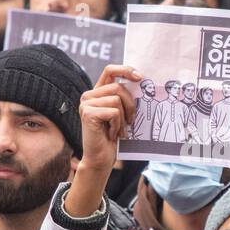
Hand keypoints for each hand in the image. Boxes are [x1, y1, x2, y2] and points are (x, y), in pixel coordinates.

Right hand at [66, 65, 141, 216]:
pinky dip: (117, 125)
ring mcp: (86, 104)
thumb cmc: (113, 137)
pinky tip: (112, 135)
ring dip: (123, 117)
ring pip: (116, 99)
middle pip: (118, 87)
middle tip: (130, 121)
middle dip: (130, 104)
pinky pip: (113, 112)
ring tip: (119, 130)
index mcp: (97, 93)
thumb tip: (143, 82)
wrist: (101, 159)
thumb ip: (125, 98)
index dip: (126, 70)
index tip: (140, 78)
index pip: (110, 70)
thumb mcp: (121, 114)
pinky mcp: (87, 113)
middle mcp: (88, 96)